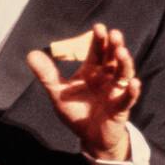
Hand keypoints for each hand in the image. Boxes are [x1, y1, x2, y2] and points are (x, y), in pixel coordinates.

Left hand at [26, 22, 141, 159]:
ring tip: (122, 53)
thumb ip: (47, 74)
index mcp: (93, 70)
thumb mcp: (58, 92)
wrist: (89, 137)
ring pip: (123, 74)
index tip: (98, 27)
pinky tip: (134, 83)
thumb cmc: (76, 111)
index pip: (97, 51)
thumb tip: (31, 53)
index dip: (99, 40)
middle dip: (114, 46)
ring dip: (124, 63)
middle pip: (112, 58)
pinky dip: (132, 91)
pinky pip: (128, 98)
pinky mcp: (121, 108)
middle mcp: (107, 77)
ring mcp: (115, 91)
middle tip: (114, 34)